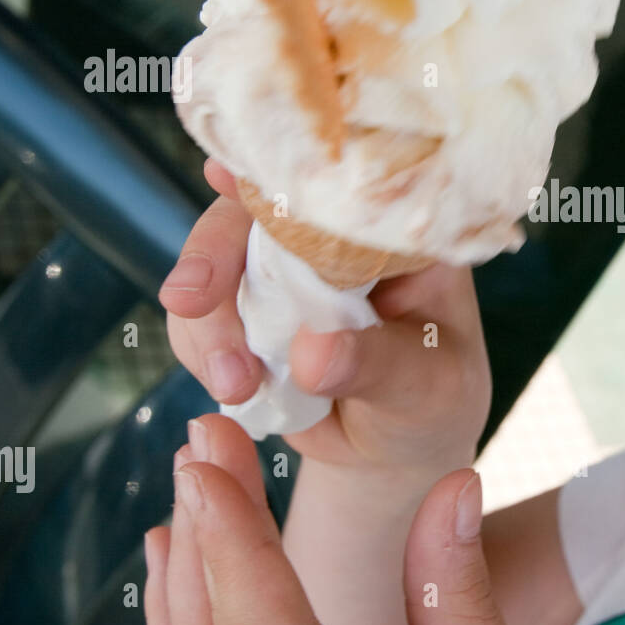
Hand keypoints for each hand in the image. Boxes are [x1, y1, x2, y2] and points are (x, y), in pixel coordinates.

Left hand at [144, 413, 507, 624]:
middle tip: (204, 450)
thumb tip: (455, 490)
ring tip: (192, 495)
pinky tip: (177, 575)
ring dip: (184, 574)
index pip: (264, 624)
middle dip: (204, 535)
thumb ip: (457, 594)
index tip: (213, 469)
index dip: (235, 539)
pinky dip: (181, 621)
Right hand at [159, 158, 491, 473]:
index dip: (280, 178)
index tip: (229, 178)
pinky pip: (201, 319)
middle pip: (254, 216)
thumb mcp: (427, 383)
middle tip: (190, 300)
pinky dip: (203, 352)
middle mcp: (331, 239)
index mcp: (392, 235)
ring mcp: (283, 274)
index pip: (338, 190)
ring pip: (215, 268)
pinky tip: (237, 390)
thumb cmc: (433, 399)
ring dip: (208, 324)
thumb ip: (376, 363)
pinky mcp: (247, 314)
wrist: (396, 446)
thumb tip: (313, 353)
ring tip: (237, 386)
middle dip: (212, 253)